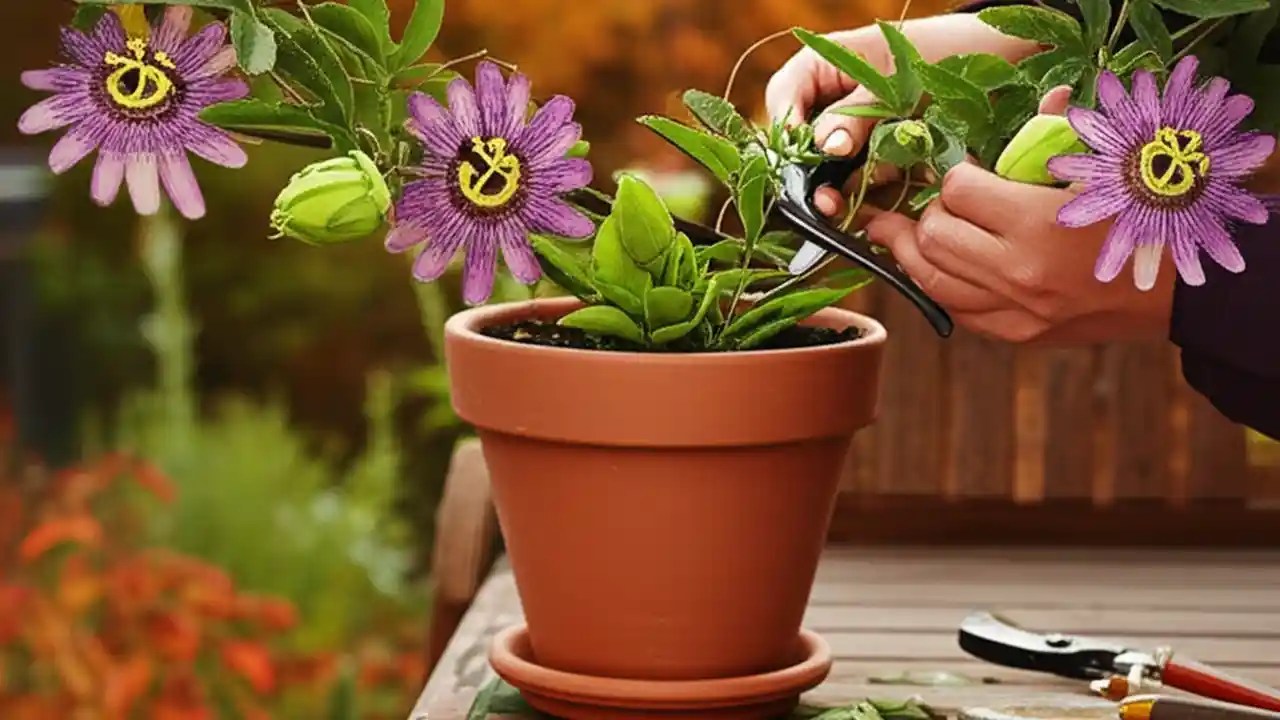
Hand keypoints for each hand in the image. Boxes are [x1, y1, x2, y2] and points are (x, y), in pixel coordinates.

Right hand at [765, 14, 1038, 215]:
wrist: (996, 64)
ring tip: (865, 197)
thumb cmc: (940, 53)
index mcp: (822, 67)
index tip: (804, 159)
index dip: (787, 130)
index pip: (783, 98)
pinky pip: (865, 178)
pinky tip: (890, 195)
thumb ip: (854, 114)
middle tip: (827, 204)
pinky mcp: (879, 154)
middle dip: (817, 175)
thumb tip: (824, 148)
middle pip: (803, 142)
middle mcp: (831, 101)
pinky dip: (876, 189)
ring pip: (834, 168)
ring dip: (850, 186)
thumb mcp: (893, 82)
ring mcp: (854, 130)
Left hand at [865, 164, 1174, 343]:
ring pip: (930, 279)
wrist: (1183, 290)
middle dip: (929, 213)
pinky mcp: (1017, 336)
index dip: (957, 175)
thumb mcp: (1106, 168)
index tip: (966, 172)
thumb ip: (1061, 135)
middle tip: (938, 203)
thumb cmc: (1143, 219)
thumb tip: (1043, 101)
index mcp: (1037, 223)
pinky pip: (955, 311)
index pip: (958, 190)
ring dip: (913, 252)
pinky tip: (938, 269)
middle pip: (933, 235)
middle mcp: (1018, 272)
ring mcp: (1016, 311)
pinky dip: (940, 286)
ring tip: (901, 235)